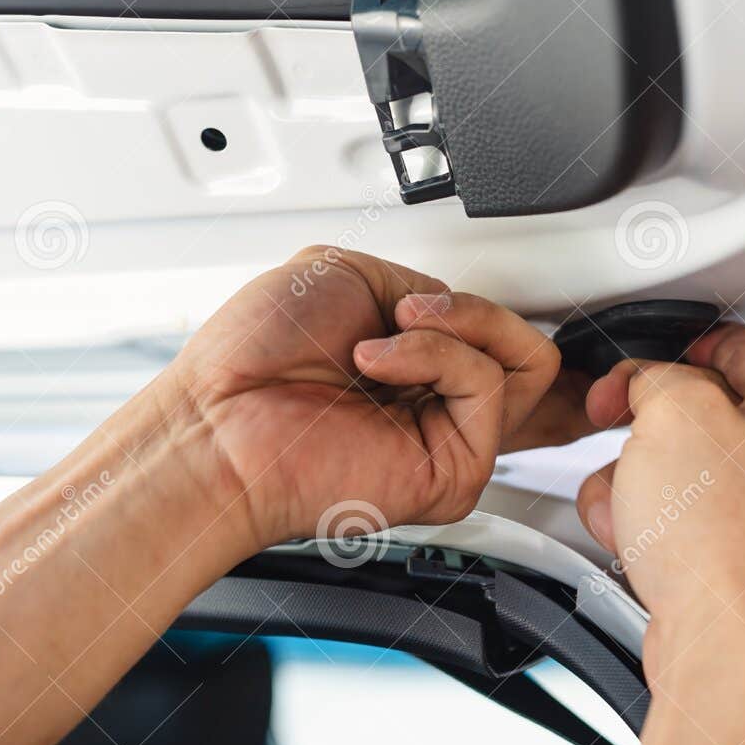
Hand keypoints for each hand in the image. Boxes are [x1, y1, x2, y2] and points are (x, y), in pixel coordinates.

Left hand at [168, 246, 575, 550]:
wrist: (219, 417)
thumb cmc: (251, 360)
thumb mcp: (348, 274)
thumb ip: (420, 285)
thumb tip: (455, 308)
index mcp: (410, 366)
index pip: (492, 334)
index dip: (473, 307)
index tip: (424, 299)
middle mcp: (432, 405)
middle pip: (525, 350)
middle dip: (476, 310)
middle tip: (416, 309)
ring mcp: (446, 438)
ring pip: (525, 363)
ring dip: (456, 323)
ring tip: (391, 330)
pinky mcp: (454, 471)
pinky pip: (489, 387)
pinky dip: (437, 354)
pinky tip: (379, 360)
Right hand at [573, 323, 744, 675]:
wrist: (735, 654)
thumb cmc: (733, 545)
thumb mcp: (673, 416)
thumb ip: (655, 379)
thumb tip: (647, 386)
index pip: (739, 345)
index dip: (674, 349)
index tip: (635, 367)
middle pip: (706, 413)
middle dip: (647, 426)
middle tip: (615, 424)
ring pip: (683, 471)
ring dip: (636, 480)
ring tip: (627, 500)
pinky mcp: (742, 564)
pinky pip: (681, 524)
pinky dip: (646, 527)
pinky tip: (633, 540)